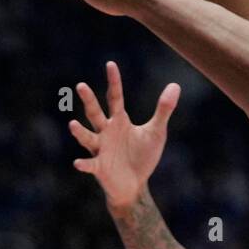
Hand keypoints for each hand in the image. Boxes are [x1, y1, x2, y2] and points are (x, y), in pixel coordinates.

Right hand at [68, 61, 179, 210]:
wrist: (135, 185)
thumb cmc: (142, 155)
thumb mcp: (156, 131)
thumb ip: (164, 109)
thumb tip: (175, 84)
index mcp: (119, 121)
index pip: (115, 97)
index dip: (114, 81)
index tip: (110, 64)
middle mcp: (106, 132)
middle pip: (95, 113)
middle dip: (89, 100)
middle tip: (81, 85)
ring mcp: (101, 150)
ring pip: (87, 138)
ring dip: (80, 133)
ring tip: (73, 124)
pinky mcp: (100, 168)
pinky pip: (90, 165)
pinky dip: (84, 164)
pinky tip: (78, 162)